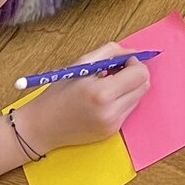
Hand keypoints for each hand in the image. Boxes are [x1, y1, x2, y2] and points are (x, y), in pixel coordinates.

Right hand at [18, 43, 151, 153]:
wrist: (40, 127)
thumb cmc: (57, 94)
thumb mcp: (81, 64)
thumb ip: (111, 53)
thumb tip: (133, 52)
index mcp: (101, 93)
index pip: (140, 74)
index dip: (135, 63)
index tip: (123, 61)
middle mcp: (110, 112)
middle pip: (144, 86)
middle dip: (134, 74)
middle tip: (116, 70)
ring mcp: (112, 125)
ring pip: (138, 97)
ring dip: (129, 87)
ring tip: (106, 84)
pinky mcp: (111, 132)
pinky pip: (128, 109)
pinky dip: (121, 99)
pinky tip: (103, 98)